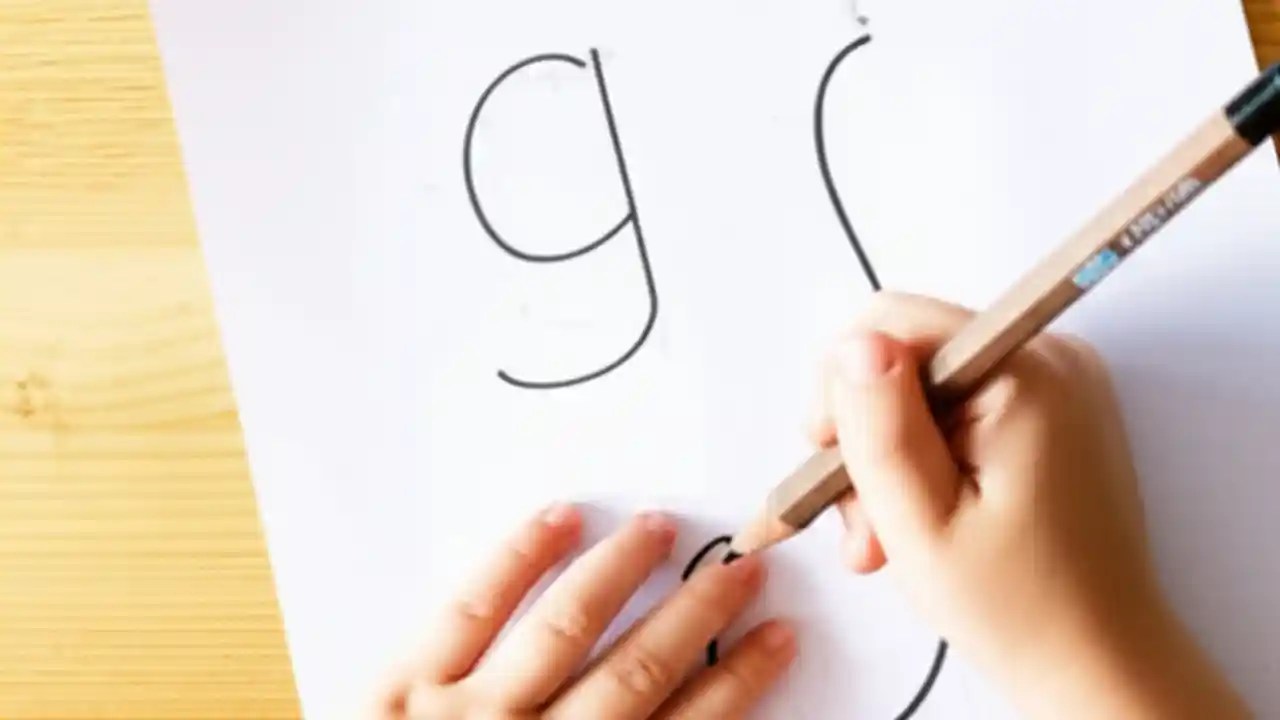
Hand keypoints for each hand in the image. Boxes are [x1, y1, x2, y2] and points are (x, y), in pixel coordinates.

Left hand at [373, 506, 794, 718]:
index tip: (776, 637)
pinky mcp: (400, 690)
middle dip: (698, 613)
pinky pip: (469, 607)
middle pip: (637, 671)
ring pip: (562, 627)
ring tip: (659, 526)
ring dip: (619, 571)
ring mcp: (465, 717)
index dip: (738, 681)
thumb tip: (686, 718)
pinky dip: (518, 557)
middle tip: (744, 567)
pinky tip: (559, 519)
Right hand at [813, 292, 1247, 719]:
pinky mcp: (1048, 413)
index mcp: (1026, 374)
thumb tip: (854, 343)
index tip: (832, 461)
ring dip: (890, 459)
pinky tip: (919, 520)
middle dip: (866, 436)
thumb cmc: (1020, 608)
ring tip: (889, 539)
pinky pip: (955, 409)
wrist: (1097, 662)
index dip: (843, 385)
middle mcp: (1050, 359)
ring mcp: (1054, 385)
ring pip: (921, 389)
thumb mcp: (922, 522)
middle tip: (864, 523)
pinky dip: (925, 459)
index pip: (893, 321)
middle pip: (905, 357)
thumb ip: (882, 424)